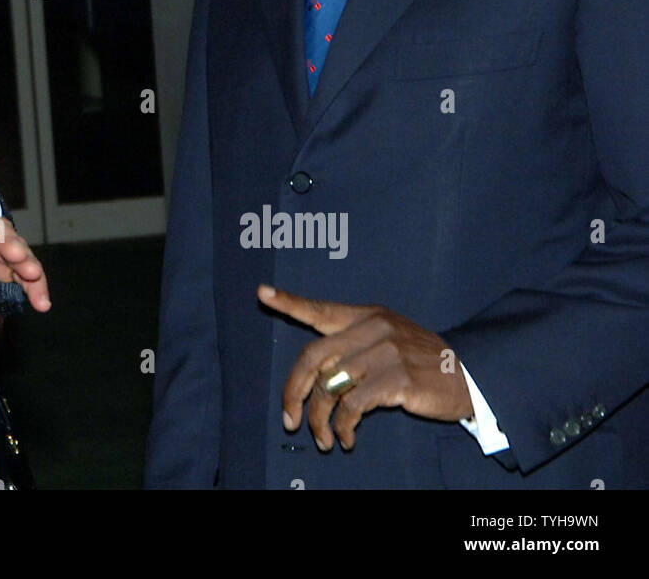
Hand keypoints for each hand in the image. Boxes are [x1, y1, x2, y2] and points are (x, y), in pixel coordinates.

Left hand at [258, 284, 471, 451]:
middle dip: (293, 391)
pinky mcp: (398, 379)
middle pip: (313, 357)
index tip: (262, 293)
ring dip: (319, 419)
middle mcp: (372, 328)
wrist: (469, 375)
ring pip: (330, 386)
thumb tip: (314, 378)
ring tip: (323, 438)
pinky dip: (345, 426)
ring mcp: (385, 352)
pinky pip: (354, 405)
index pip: (320, 309)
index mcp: (366, 316)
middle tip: (289, 419)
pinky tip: (347, 437)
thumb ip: (352, 346)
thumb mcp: (388, 339)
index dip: (289, 303)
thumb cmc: (420, 361)